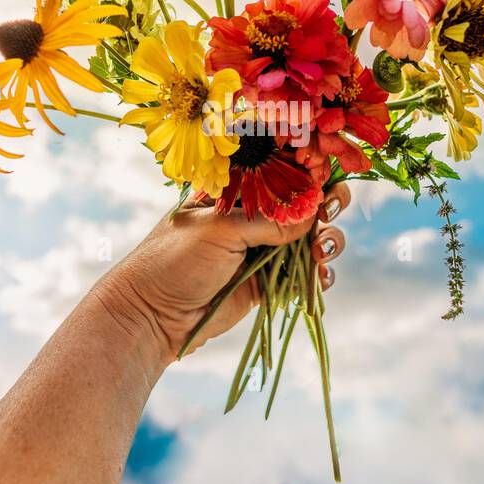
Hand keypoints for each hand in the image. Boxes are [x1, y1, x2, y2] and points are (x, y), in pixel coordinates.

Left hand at [95, 183, 350, 364]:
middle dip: (326, 202)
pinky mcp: (269, 281)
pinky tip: (321, 276)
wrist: (153, 316)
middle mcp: (253, 214)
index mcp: (235, 189)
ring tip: (323, 249)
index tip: (325, 172)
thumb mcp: (220, 230)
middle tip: (331, 209)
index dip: (308, 167)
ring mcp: (263, 248)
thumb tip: (314, 214)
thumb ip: (269, 221)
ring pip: (311, 236)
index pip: (280, 167)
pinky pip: (304, 273)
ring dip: (328, 238)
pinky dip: (320, 274)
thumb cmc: (174, 260)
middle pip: (304, 200)